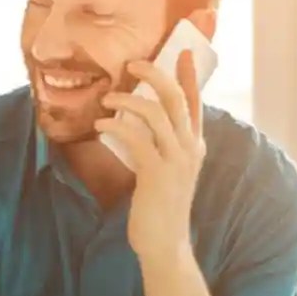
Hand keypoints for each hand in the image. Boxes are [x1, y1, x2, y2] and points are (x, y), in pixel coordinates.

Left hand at [96, 51, 203, 266]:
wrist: (165, 244)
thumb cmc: (160, 208)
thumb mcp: (166, 171)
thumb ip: (161, 146)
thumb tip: (139, 122)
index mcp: (194, 146)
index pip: (195, 103)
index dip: (190, 75)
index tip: (185, 51)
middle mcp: (190, 149)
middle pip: (176, 99)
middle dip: (155, 75)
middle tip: (133, 64)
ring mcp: (176, 161)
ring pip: (156, 113)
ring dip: (128, 101)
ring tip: (107, 99)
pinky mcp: (157, 173)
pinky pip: (136, 138)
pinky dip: (116, 126)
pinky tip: (101, 125)